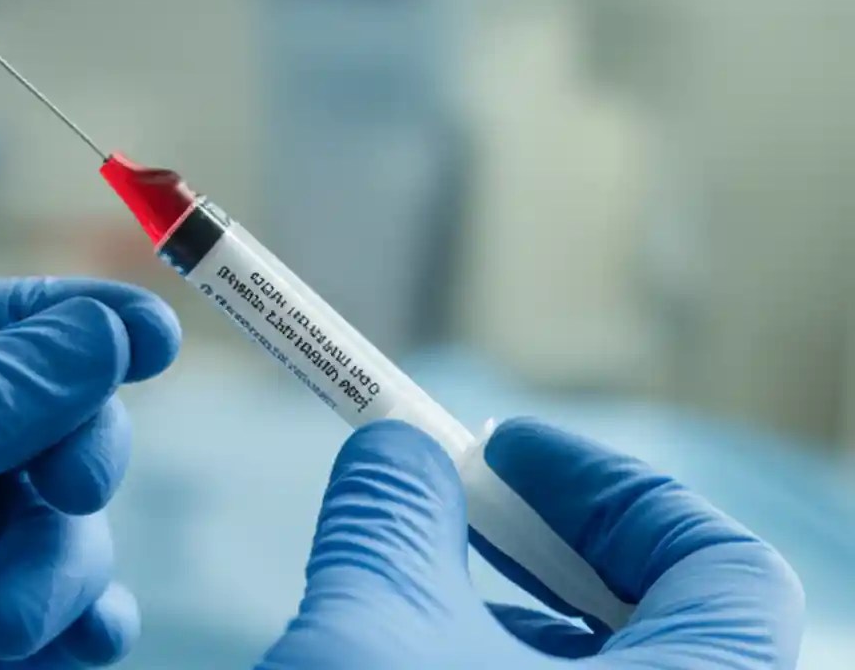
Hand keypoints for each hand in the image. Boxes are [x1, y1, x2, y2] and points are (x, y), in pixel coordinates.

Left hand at [0, 277, 180, 669]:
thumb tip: (96, 331)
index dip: (61, 321)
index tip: (148, 335)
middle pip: (39, 418)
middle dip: (74, 445)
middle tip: (74, 486)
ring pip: (65, 523)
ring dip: (63, 564)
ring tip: (7, 629)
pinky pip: (75, 615)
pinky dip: (92, 621)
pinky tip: (78, 643)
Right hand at [259, 419, 804, 669]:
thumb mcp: (374, 635)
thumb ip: (390, 520)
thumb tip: (393, 446)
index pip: (718, 560)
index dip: (607, 486)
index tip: (506, 448)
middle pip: (677, 621)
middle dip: (557, 549)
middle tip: (464, 508)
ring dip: (527, 625)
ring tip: (425, 593)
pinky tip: (428, 666)